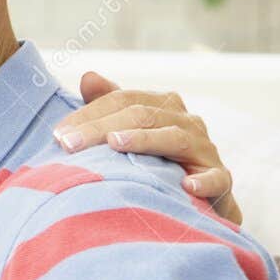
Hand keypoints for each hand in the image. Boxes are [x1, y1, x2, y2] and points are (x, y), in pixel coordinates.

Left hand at [54, 72, 242, 224]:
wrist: (202, 203)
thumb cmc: (159, 163)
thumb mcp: (132, 132)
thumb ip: (110, 104)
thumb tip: (88, 76)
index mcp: (163, 106)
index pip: (121, 100)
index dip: (88, 114)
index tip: (58, 133)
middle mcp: (186, 121)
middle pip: (141, 115)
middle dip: (101, 128)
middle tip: (67, 144)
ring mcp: (205, 149)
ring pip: (174, 138)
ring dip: (144, 140)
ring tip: (115, 144)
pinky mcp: (222, 179)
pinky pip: (216, 178)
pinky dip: (203, 181)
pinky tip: (185, 185)